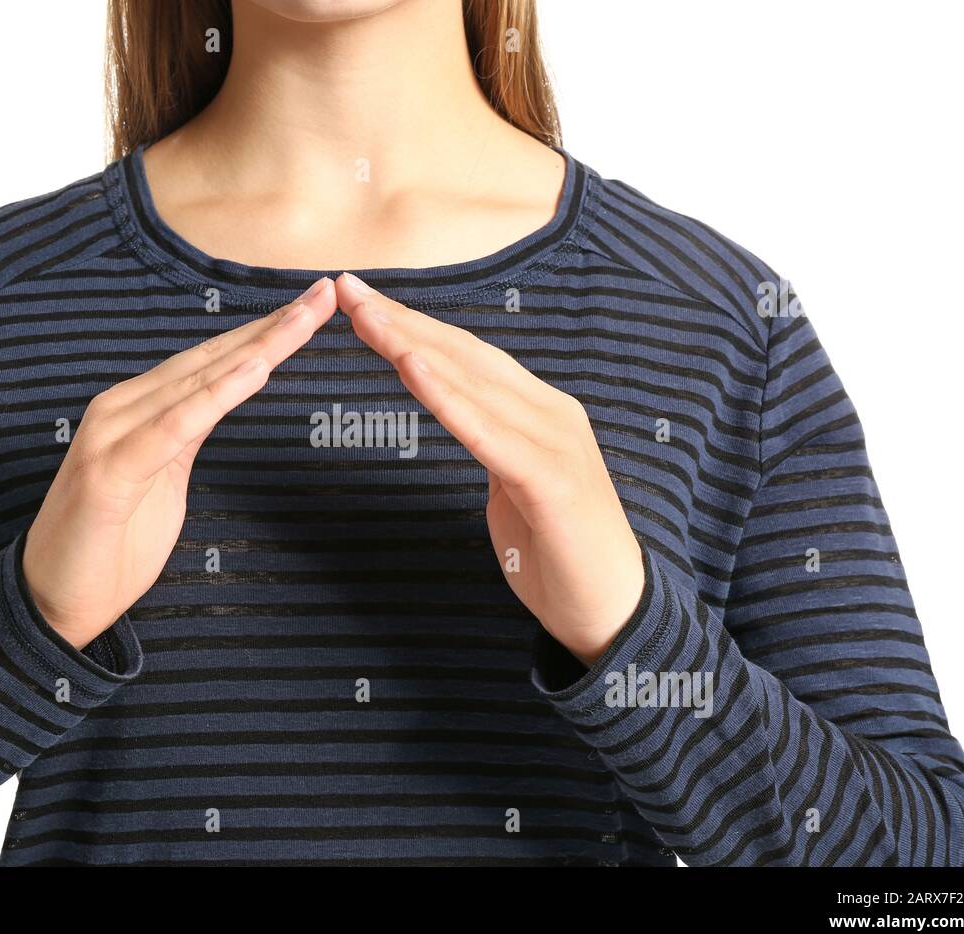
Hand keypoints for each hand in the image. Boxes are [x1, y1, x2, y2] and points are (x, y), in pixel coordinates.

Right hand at [23, 277, 338, 647]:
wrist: (50, 603)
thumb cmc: (108, 544)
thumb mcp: (163, 481)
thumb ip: (185, 437)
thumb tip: (217, 404)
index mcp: (139, 410)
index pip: (211, 363)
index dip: (262, 334)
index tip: (311, 309)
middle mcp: (124, 409)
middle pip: (211, 359)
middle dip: (271, 326)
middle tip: (323, 295)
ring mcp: (112, 435)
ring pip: (198, 381)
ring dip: (255, 348)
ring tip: (302, 319)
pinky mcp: (109, 471)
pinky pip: (175, 427)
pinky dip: (217, 396)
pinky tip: (256, 370)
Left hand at [335, 273, 643, 664]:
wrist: (612, 613)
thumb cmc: (560, 553)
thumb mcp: (517, 485)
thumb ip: (494, 445)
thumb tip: (463, 419)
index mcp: (541, 412)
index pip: (468, 359)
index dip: (417, 326)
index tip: (365, 302)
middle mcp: (551, 414)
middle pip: (465, 357)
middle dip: (404, 321)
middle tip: (351, 290)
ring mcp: (555, 444)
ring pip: (472, 383)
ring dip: (414, 346)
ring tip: (366, 317)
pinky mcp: (550, 481)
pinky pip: (487, 433)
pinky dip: (446, 398)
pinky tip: (411, 369)